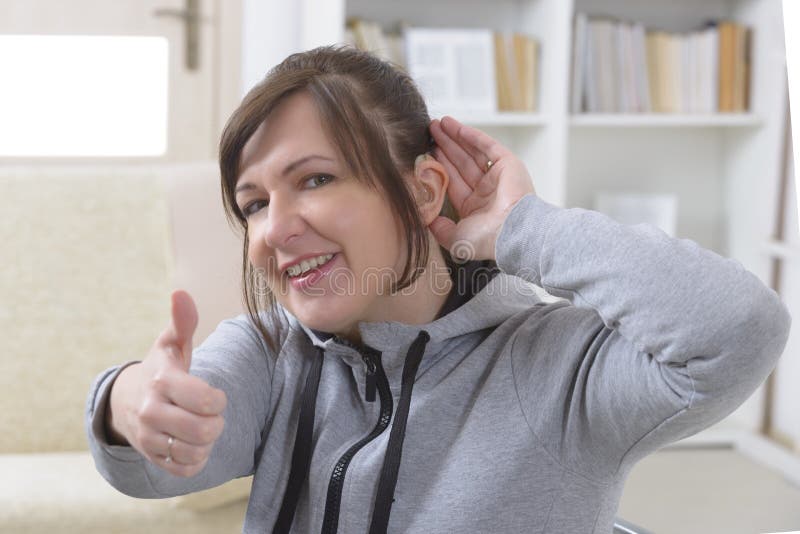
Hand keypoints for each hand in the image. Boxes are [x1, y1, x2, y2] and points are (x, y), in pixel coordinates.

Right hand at [108, 290, 226, 477]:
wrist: (124, 401)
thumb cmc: (160, 368)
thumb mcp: (171, 343)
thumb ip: (182, 321)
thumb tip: (181, 293)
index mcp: (162, 382)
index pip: (206, 401)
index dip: (219, 399)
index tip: (214, 395)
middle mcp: (152, 412)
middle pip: (205, 430)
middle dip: (216, 422)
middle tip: (210, 414)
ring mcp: (149, 437)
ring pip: (196, 452)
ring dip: (207, 442)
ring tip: (202, 427)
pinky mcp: (152, 457)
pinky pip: (185, 470)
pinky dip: (196, 461)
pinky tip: (193, 444)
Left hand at [429, 116, 535, 260]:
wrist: (513, 232)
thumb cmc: (486, 239)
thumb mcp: (454, 238)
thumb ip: (439, 228)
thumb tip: (428, 218)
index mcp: (475, 208)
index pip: (453, 182)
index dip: (439, 167)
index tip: (425, 154)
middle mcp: (487, 192)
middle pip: (460, 164)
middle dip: (445, 147)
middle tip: (429, 132)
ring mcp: (498, 177)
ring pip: (472, 152)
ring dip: (455, 138)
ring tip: (438, 124)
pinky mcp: (508, 164)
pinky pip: (487, 146)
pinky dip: (471, 136)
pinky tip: (454, 127)